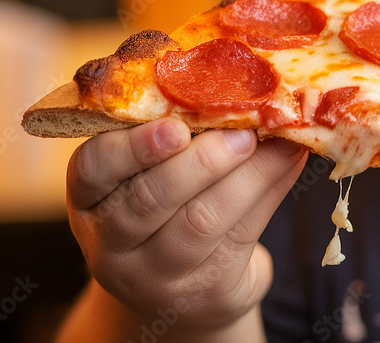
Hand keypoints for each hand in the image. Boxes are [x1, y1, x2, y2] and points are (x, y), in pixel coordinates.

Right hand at [65, 119, 306, 334]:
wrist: (189, 289)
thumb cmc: (170, 207)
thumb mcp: (151, 173)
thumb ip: (182, 132)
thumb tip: (242, 87)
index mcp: (89, 197)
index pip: (93, 168)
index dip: (133, 147)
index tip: (175, 126)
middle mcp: (111, 244)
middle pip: (150, 198)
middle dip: (202, 160)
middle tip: (243, 132)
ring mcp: (154, 276)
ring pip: (200, 221)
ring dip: (247, 176)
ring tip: (280, 143)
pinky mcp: (204, 292)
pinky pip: (239, 237)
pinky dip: (270, 192)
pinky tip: (290, 164)